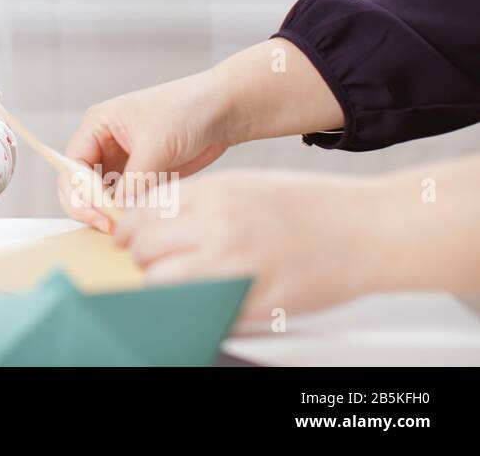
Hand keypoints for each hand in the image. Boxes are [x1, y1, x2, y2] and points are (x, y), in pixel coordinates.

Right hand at [59, 70, 235, 232]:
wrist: (223, 110)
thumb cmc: (187, 110)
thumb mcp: (156, 145)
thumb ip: (134, 181)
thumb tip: (119, 213)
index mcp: (97, 126)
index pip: (72, 165)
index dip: (78, 193)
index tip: (97, 214)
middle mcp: (103, 144)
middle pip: (80, 184)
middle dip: (89, 206)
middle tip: (109, 227)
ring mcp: (122, 161)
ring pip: (101, 195)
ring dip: (108, 212)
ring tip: (124, 228)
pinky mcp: (141, 175)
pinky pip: (125, 199)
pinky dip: (127, 212)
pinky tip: (137, 222)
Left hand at [114, 169, 381, 321]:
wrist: (370, 229)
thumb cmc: (310, 206)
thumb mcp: (246, 185)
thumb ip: (200, 201)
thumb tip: (153, 220)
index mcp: (216, 193)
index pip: (142, 210)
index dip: (127, 228)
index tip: (126, 238)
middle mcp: (220, 226)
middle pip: (142, 245)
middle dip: (137, 256)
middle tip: (147, 262)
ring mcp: (237, 265)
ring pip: (160, 280)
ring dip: (157, 284)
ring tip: (172, 282)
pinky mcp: (256, 301)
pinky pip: (200, 309)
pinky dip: (192, 307)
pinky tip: (201, 300)